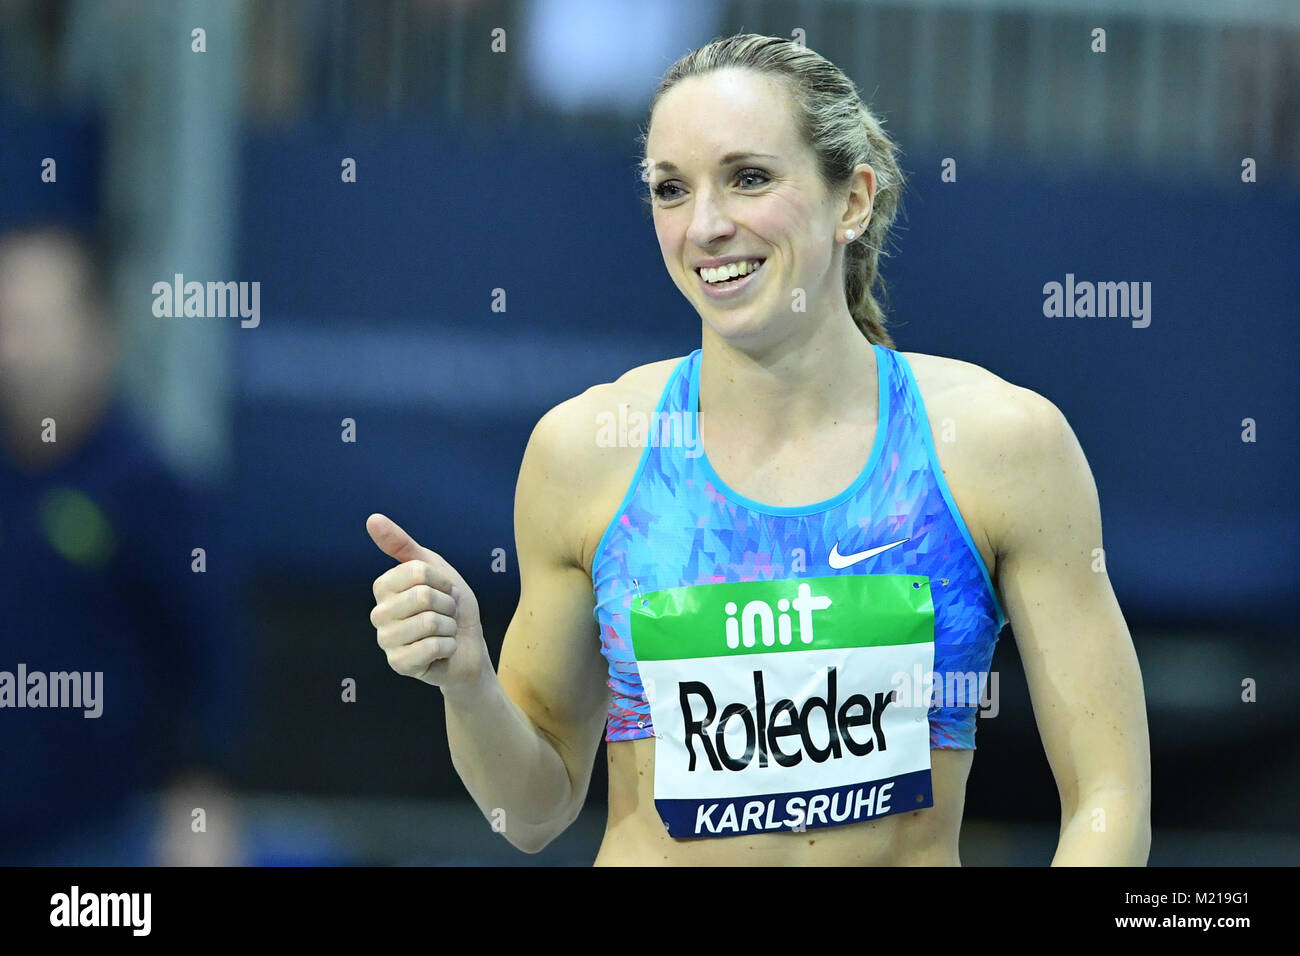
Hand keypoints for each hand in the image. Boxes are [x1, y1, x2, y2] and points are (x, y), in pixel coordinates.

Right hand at [367, 513, 488, 692]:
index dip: (442, 581)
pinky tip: (442, 651)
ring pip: (430, 623)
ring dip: (449, 627)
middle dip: (448, 605)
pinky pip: (433, 647)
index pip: (419, 572)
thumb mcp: (434, 569)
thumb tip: (372, 519)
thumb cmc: (450, 606)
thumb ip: (403, 545)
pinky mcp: (399, 664)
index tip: (443, 590)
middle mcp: (378, 613)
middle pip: (424, 596)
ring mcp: (386, 641)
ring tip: (444, 631)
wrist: (468, 645)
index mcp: (383, 587)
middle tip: (445, 614)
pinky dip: (448, 646)